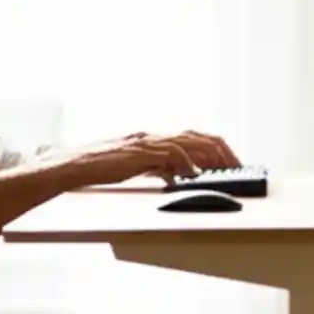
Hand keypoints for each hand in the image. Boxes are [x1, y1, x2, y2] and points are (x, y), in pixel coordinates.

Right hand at [61, 131, 240, 187]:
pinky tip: (193, 174)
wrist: (76, 164)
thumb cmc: (102, 167)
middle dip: (222, 151)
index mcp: (156, 139)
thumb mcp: (137, 168)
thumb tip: (177, 177)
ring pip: (190, 141)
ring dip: (210, 155)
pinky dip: (185, 162)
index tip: (230, 163)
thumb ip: (158, 169)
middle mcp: (155, 136)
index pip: (194, 138)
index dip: (216, 149)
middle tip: (238, 165)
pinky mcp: (140, 152)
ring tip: (224, 168)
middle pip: (199, 136)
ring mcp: (148, 142)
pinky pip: (170, 153)